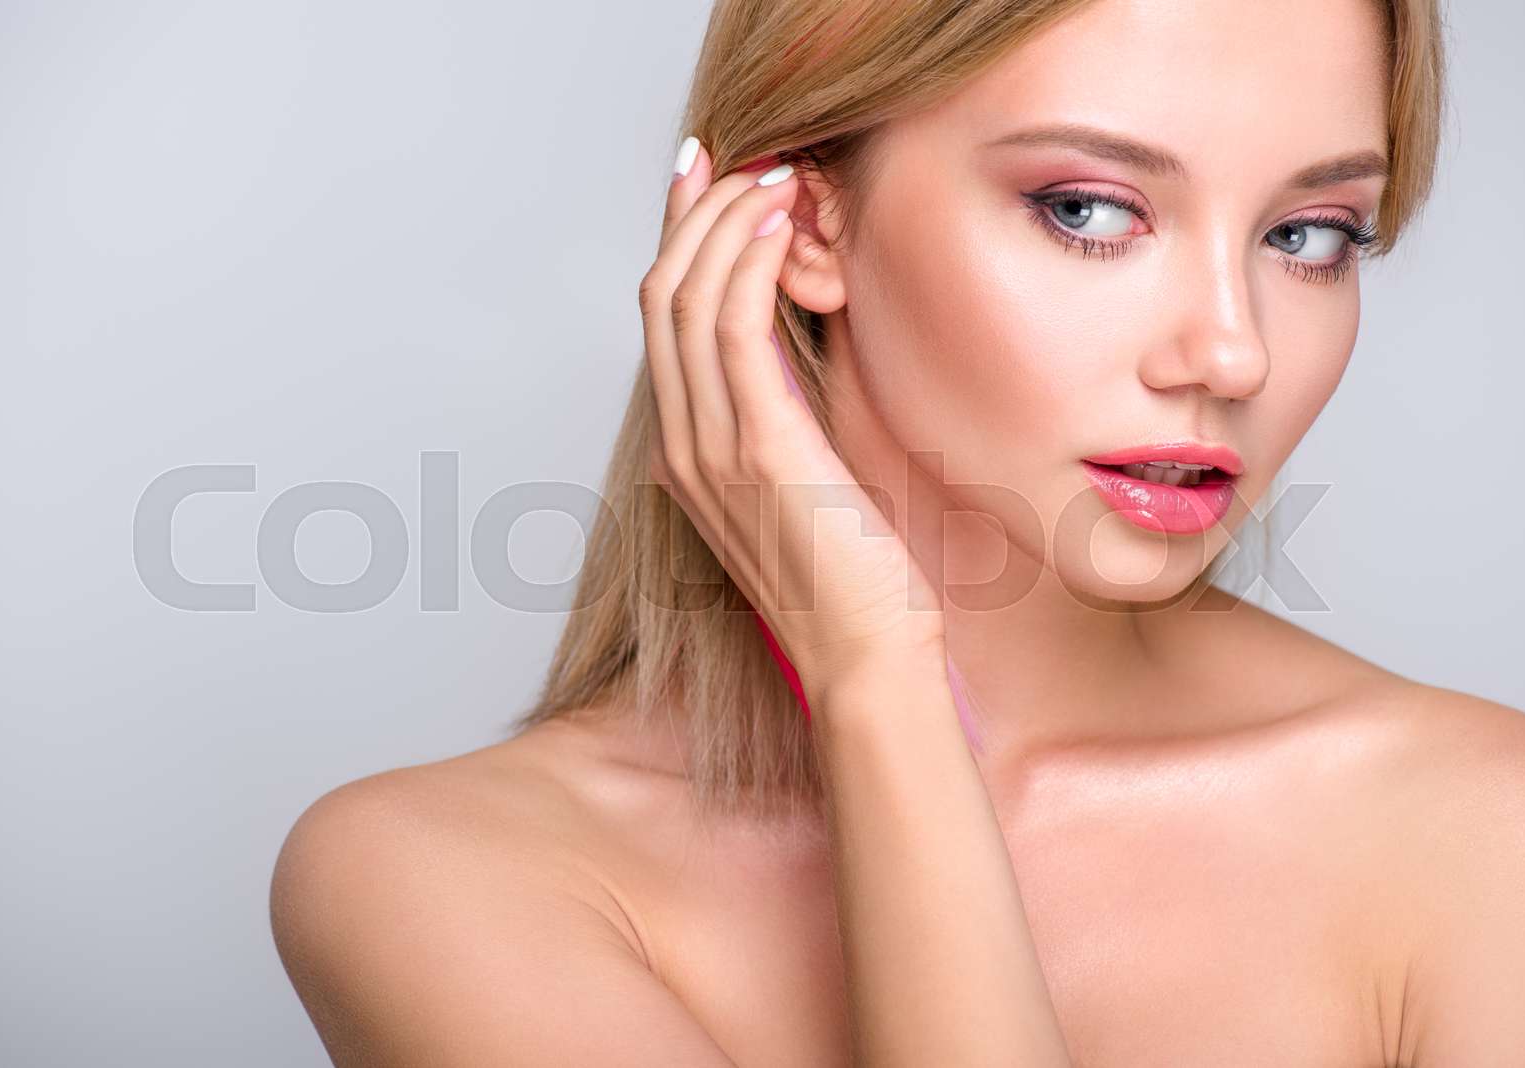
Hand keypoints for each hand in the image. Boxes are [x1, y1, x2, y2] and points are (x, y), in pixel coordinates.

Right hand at [638, 139, 945, 704]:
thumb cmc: (851, 584)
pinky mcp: (760, 449)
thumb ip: (784, 418)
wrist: (865, 661)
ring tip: (773, 179)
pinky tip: (777, 229)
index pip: (663, 326)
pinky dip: (747, 266)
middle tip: (738, 162)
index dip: (678, 244)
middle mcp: (683, 447)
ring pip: (685, 302)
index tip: (706, 183)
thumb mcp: (805, 487)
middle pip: (659, 300)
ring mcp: (712, 450)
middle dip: (693, 217)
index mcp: (687, 457)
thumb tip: (796, 349)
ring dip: (726, 226)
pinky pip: (732, 329)